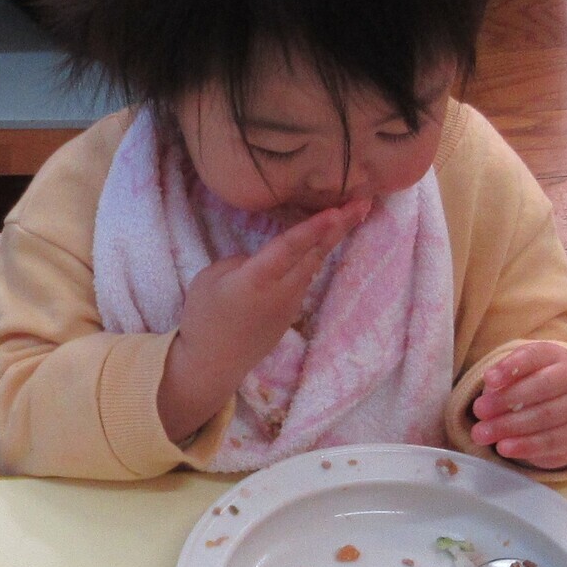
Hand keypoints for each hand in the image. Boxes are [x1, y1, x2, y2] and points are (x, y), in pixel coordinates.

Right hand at [159, 200, 369, 440]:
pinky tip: (319, 243)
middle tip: (363, 202)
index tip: (338, 210)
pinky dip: (314, 257)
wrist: (212, 364)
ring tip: (349, 215)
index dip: (314, 227)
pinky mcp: (290, 313)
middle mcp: (280, 290)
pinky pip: (304, 279)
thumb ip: (240, 262)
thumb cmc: (203, 318)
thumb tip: (261, 259)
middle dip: (339, 227)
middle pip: (314, 253)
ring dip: (330, 240)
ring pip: (313, 265)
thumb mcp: (209, 279)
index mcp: (256, 279)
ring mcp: (289, 304)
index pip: (290, 247)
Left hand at [469, 342, 566, 469]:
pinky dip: (525, 446)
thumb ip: (502, 378)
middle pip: (541, 387)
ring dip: (509, 427)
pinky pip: (552, 441)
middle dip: (505, 400)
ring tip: (481, 434)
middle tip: (478, 411)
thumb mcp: (516, 373)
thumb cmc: (531, 384)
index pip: (533, 357)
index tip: (488, 379)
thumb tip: (490, 387)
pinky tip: (503, 448)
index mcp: (555, 356)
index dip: (511, 367)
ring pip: (546, 416)